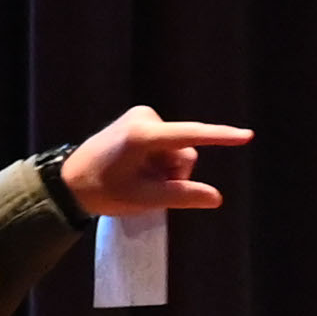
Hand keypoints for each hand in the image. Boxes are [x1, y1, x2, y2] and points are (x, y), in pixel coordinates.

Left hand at [60, 105, 249, 220]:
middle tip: (145, 186)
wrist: (69, 181)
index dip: (221, 137)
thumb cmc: (103, 192)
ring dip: (165, 168)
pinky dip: (158, 159)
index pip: (190, 136)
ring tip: (138, 177)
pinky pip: (166, 142)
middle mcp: (144, 117)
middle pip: (185, 150)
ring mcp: (141, 115)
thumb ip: (181, 196)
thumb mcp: (143, 200)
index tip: (247, 136)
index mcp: (143, 136)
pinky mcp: (140, 118)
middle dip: (174, 172)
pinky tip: (137, 167)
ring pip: (177, 148)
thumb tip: (216, 197)